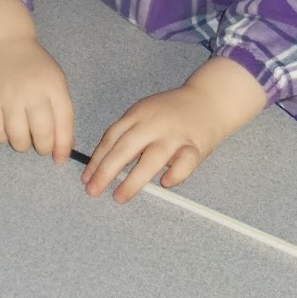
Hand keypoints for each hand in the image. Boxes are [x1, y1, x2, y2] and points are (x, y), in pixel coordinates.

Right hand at [0, 0, 73, 161]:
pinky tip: (6, 130)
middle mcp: (32, 92)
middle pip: (42, 135)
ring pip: (18, 139)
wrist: (5, 44)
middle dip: (43, 148)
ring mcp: (8, 96)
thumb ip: (62, 112)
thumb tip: (64, 146)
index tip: (60, 159)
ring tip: (23, 136)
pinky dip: (1, 138)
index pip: (63, 123)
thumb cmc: (35, 67)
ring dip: (22, 145)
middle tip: (40, 145)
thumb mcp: (56, 82)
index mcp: (54, 86)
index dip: (63, 146)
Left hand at [83, 59, 266, 203]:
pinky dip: (174, 175)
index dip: (97, 159)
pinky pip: (184, 164)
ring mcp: (175, 135)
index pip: (112, 138)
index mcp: (138, 114)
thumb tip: (103, 165)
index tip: (87, 178)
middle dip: (106, 171)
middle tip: (93, 191)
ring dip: (133, 180)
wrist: (210, 101)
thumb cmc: (173, 112)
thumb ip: (128, 133)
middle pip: (125, 148)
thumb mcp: (145, 113)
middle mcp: (154, 124)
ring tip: (120, 196)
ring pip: (151, 159)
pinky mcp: (196, 146)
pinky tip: (165, 183)